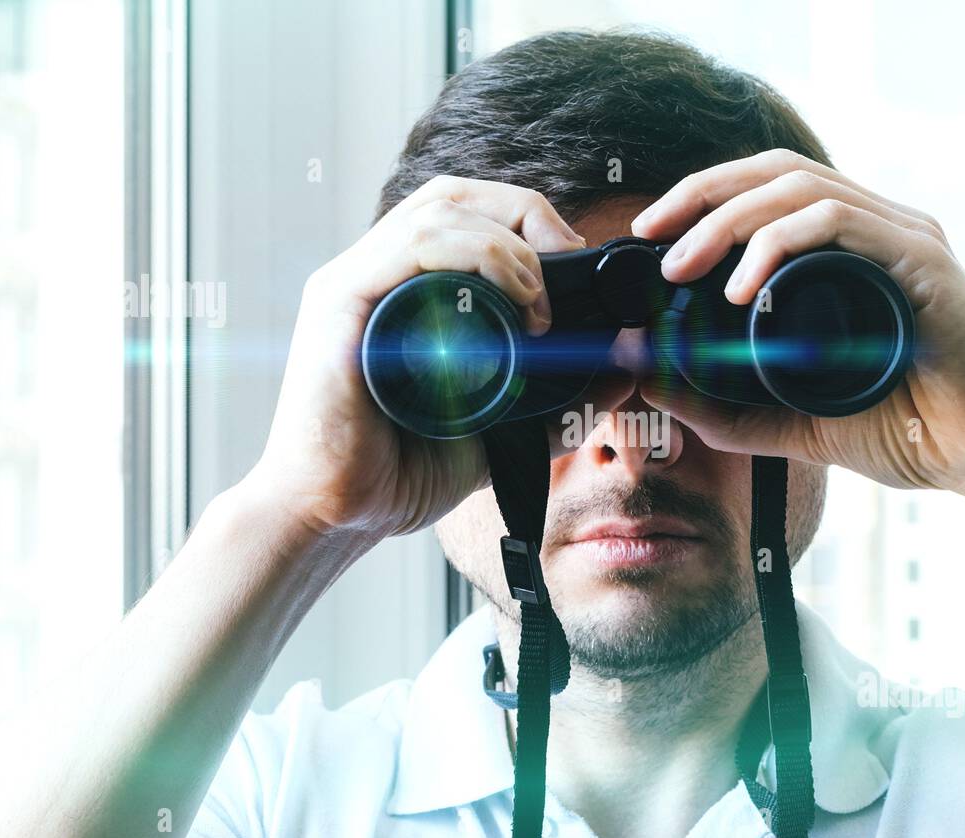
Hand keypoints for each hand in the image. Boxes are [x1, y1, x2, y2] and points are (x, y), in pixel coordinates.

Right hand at [250, 176, 586, 537]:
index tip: (578, 267)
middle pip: (456, 195)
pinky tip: (515, 297)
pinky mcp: (339, 303)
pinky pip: (412, 246)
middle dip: (526, 213)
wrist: (338, 515)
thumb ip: (560, 403)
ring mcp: (354, 283)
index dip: (530, 223)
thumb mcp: (501, 431)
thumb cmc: (402, 471)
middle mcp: (377, 273)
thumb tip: (625, 372)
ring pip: (439, 209)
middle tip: (572, 262)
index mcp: (407, 289)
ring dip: (509, 241)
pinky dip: (475, 255)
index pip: (469, 214)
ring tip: (541, 300)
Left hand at [631, 149, 964, 492]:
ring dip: (729, 218)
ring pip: (799, 186)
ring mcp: (901, 238)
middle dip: (701, 195)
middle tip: (652, 237)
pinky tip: (741, 286)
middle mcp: (876, 230)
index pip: (767, 193)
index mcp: (849, 253)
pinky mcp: (921, 260)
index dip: (704, 201)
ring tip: (683, 268)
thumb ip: (731, 409)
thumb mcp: (798, 423)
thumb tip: (657, 386)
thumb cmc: (914, 430)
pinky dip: (780, 243)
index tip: (650, 239)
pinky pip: (838, 221)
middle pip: (774, 171)